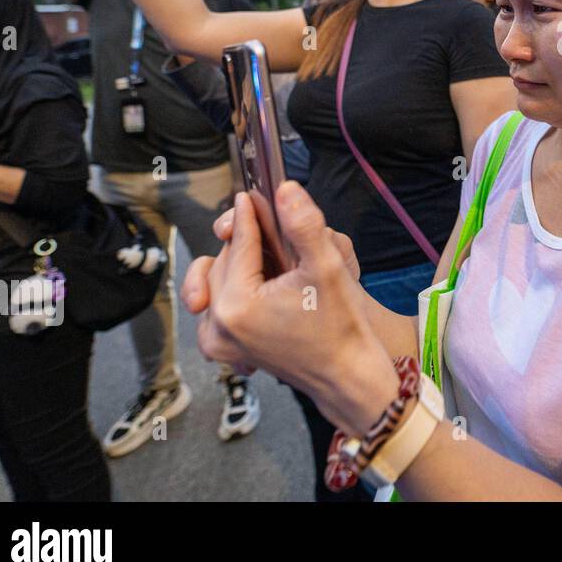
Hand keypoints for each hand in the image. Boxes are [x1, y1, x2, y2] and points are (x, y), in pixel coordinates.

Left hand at [182, 183, 394, 433]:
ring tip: (265, 257)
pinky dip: (233, 290)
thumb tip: (285, 189)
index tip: (251, 195)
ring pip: (217, 282)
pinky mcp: (222, 351)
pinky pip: (217, 306)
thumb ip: (304, 225)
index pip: (239, 244)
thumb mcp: (328, 267)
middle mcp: (217, 326)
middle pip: (224, 262)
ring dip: (237, 264)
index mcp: (237, 305)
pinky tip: (258, 285)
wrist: (345, 372)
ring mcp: (217, 343)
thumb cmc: (340, 324)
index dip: (249, 215)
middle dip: (247, 243)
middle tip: (270, 227)